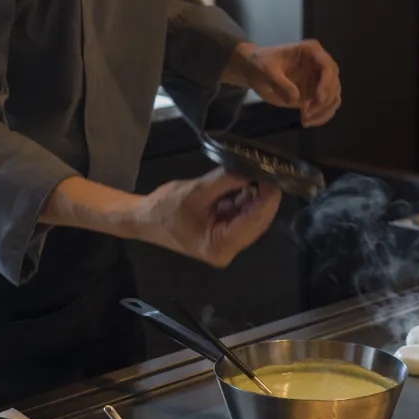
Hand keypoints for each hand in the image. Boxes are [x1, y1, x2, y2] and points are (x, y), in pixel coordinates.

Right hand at [133, 168, 281, 267]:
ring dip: (253, 196)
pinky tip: (244, 182)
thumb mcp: (197, 191)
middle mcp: (228, 250)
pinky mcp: (223, 235)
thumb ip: (227, 180)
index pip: (254, 221)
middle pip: (256, 221)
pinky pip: (240, 216)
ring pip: (250, 218)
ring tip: (256, 173)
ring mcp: (226, 243)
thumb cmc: (165, 208)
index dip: (268, 198)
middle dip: (263, 196)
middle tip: (268, 170)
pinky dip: (243, 200)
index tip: (275, 176)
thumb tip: (252, 168)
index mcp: (221, 245)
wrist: (143, 219)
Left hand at [224, 39, 340, 126]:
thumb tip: (296, 98)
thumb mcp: (267, 70)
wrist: (254, 70)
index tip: (317, 99)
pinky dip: (321, 116)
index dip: (326, 84)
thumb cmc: (260, 63)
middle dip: (323, 101)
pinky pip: (326, 106)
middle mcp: (320, 63)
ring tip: (305, 120)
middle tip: (306, 113)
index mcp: (311, 51)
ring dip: (323, 111)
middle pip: (334, 84)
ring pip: (333, 97)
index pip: (328, 67)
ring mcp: (319, 79)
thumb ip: (281, 82)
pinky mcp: (315, 93)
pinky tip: (307, 121)